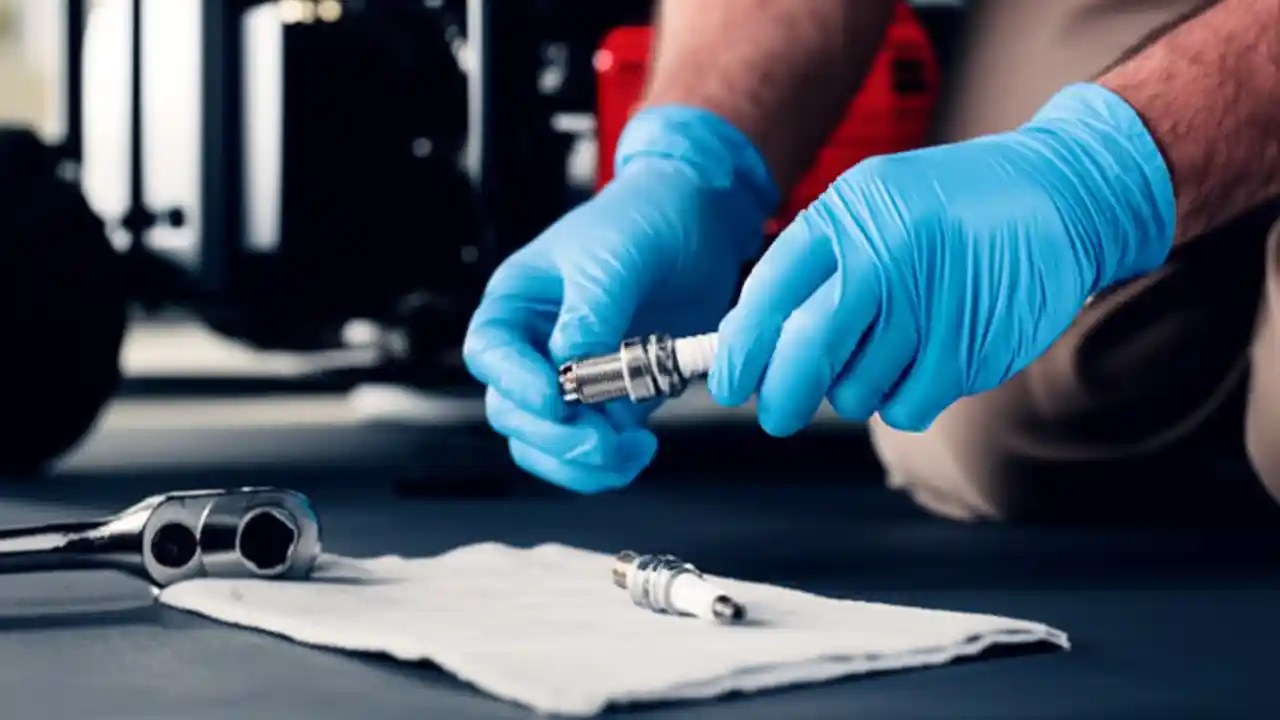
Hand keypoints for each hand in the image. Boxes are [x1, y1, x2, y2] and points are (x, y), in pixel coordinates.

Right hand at [463, 106, 776, 491]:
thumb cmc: (644, 220)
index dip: (515, 384)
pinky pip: (596, 449)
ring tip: (628, 451)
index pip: (489, 354)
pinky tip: (642, 448)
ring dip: (581, 461)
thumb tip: (570, 364)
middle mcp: (536, 346)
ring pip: (548, 443)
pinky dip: (613, 462)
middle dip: (554, 435)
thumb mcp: (614, 255)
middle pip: (514, 412)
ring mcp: (576, 379)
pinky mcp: (616, 400)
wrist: (701, 219)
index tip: (556, 400)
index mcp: (518, 303)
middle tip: (601, 441)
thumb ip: (591, 310)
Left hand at [709, 82, 1175, 435]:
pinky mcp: (972, 348)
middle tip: (777, 415)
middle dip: (781, 396)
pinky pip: (905, 407)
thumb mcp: (873, 204)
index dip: (743, 348)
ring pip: (856, 389)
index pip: (771, 292)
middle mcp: (887, 257)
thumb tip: (746, 338)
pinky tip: (920, 364)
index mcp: (850, 215)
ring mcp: (933, 304)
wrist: (1061, 194)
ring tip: (885, 350)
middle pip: (808, 351)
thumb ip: (813, 266)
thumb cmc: (948, 207)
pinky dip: (900, 401)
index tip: (730, 383)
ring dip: (854, 389)